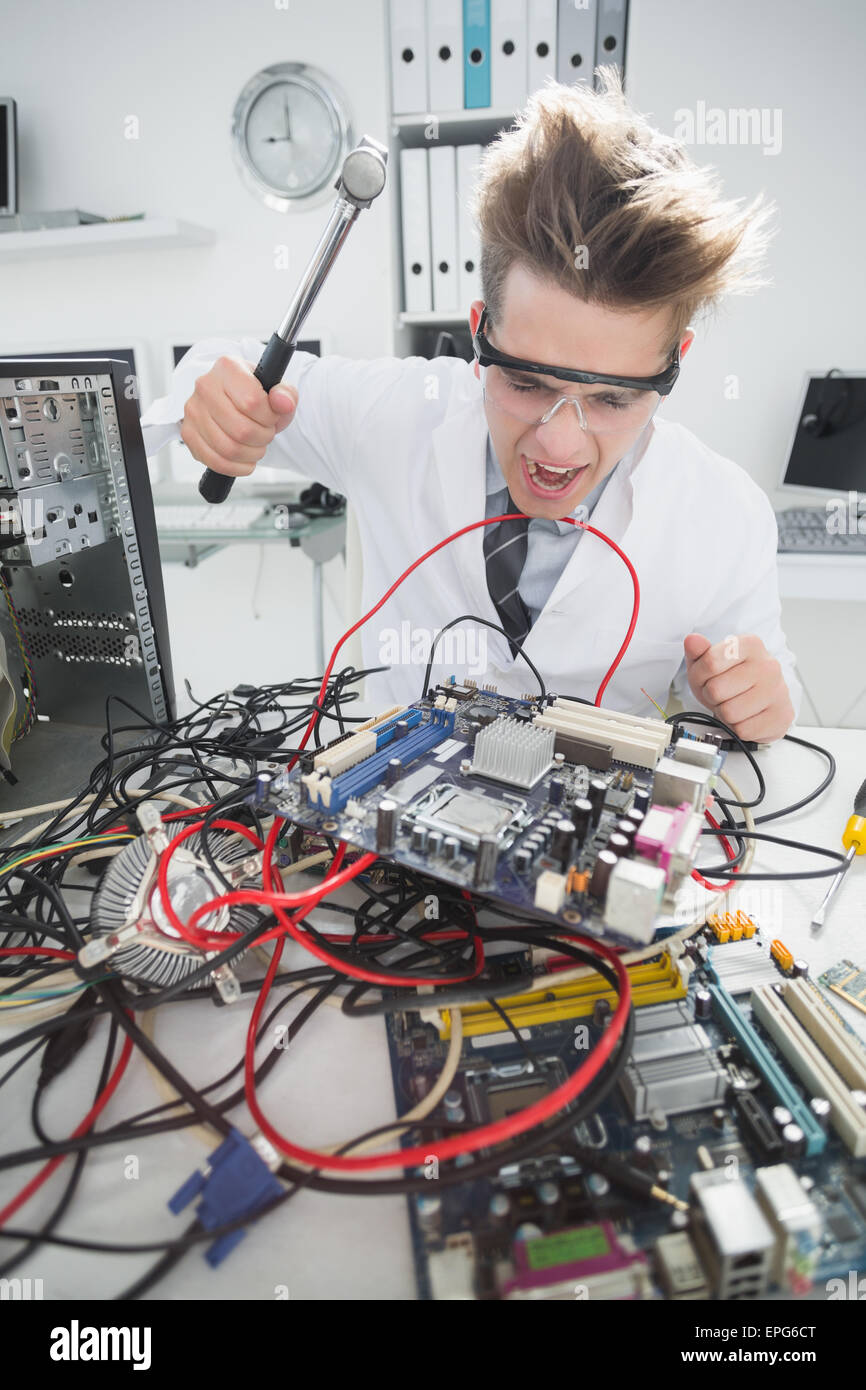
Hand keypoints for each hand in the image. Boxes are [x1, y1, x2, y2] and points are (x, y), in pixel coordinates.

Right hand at [181, 356, 297, 477]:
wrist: (235, 402)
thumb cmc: (256, 395)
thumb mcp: (277, 390)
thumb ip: (286, 394)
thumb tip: (283, 403)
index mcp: (228, 368)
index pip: (252, 402)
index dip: (269, 418)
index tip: (272, 417)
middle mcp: (205, 386)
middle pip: (241, 430)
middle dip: (262, 438)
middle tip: (266, 433)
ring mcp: (193, 411)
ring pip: (229, 449)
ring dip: (251, 454)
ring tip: (256, 445)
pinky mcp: (188, 434)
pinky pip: (215, 461)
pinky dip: (237, 467)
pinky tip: (246, 459)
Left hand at [683, 632, 794, 742]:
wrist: (760, 700)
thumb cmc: (732, 679)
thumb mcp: (709, 662)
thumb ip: (698, 651)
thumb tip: (692, 640)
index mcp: (750, 645)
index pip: (710, 663)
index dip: (700, 676)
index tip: (708, 677)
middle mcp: (769, 665)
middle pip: (717, 690)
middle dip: (712, 696)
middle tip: (722, 694)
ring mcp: (778, 691)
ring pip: (730, 713)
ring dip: (724, 714)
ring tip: (733, 704)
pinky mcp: (782, 716)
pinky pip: (743, 730)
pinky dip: (738, 728)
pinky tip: (746, 716)